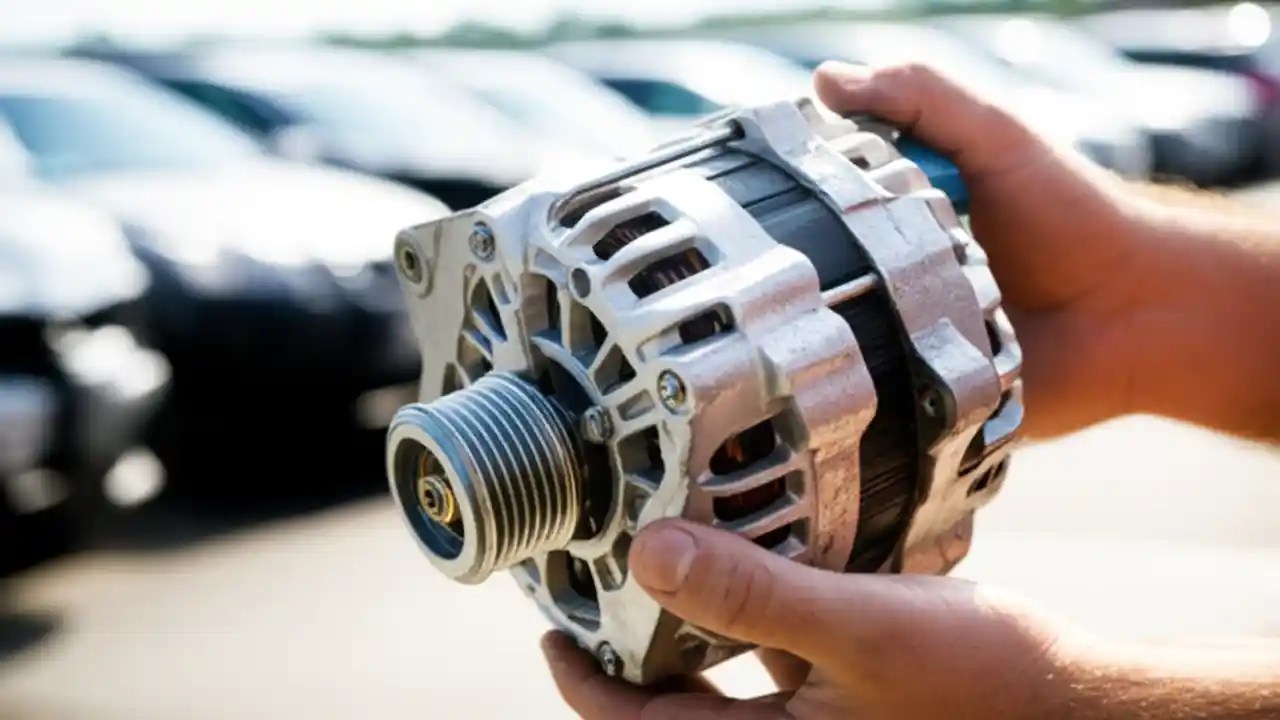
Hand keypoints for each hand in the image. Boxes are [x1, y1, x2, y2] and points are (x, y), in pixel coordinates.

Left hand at [542, 520, 1079, 718]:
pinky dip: (765, 613)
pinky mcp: (855, 692)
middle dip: (637, 645)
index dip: (584, 681)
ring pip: (730, 672)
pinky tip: (773, 553)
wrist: (1083, 708)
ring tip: (680, 552)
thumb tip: (649, 556)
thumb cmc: (983, 684)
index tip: (553, 631)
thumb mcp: (857, 630)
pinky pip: (785, 653)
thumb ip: (752, 593)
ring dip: (701, 620)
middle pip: (676, 703)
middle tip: (607, 582)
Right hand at [813, 62, 1151, 437]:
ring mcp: (906, 330)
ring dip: (861, 321)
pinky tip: (902, 360)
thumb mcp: (997, 138)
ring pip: (842, 330)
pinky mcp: (920, 388)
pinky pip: (876, 390)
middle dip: (827, 260)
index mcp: (905, 207)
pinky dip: (884, 377)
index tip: (775, 186)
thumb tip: (825, 80)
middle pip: (823, 264)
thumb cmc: (1077, 219)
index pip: (826, 194)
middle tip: (860, 253)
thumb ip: (921, 98)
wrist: (1140, 316)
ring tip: (900, 307)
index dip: (800, 188)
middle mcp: (896, 267)